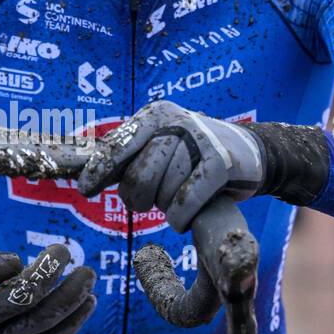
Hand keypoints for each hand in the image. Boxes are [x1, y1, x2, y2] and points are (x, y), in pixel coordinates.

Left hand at [77, 101, 265, 232]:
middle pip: (138, 178)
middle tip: (150, 201)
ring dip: (167, 208)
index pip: (118, 146)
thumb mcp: (160, 145)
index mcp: (156, 115)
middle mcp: (177, 122)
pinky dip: (180, 218)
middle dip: (139, 198)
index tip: (85, 190)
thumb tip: (86, 178)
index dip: (99, 170)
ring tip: (180, 198)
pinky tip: (185, 216)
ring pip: (162, 195)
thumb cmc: (192, 155)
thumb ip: (129, 157)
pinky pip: (184, 204)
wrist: (249, 152)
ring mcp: (201, 141)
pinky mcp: (221, 164)